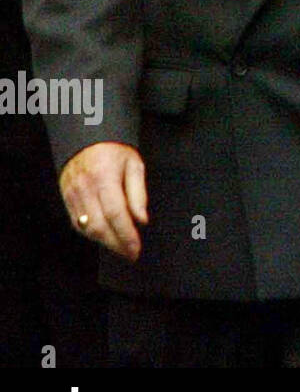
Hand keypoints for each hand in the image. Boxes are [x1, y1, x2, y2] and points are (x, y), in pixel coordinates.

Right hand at [58, 142, 147, 260]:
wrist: (87, 137)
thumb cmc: (115, 150)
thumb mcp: (134, 164)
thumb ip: (138, 193)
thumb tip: (142, 220)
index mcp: (104, 178)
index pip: (116, 214)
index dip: (126, 235)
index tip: (136, 249)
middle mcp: (85, 189)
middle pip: (99, 226)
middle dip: (116, 244)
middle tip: (131, 254)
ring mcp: (72, 194)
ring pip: (87, 228)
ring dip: (104, 242)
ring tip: (121, 248)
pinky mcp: (66, 198)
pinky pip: (76, 223)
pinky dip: (91, 234)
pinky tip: (105, 237)